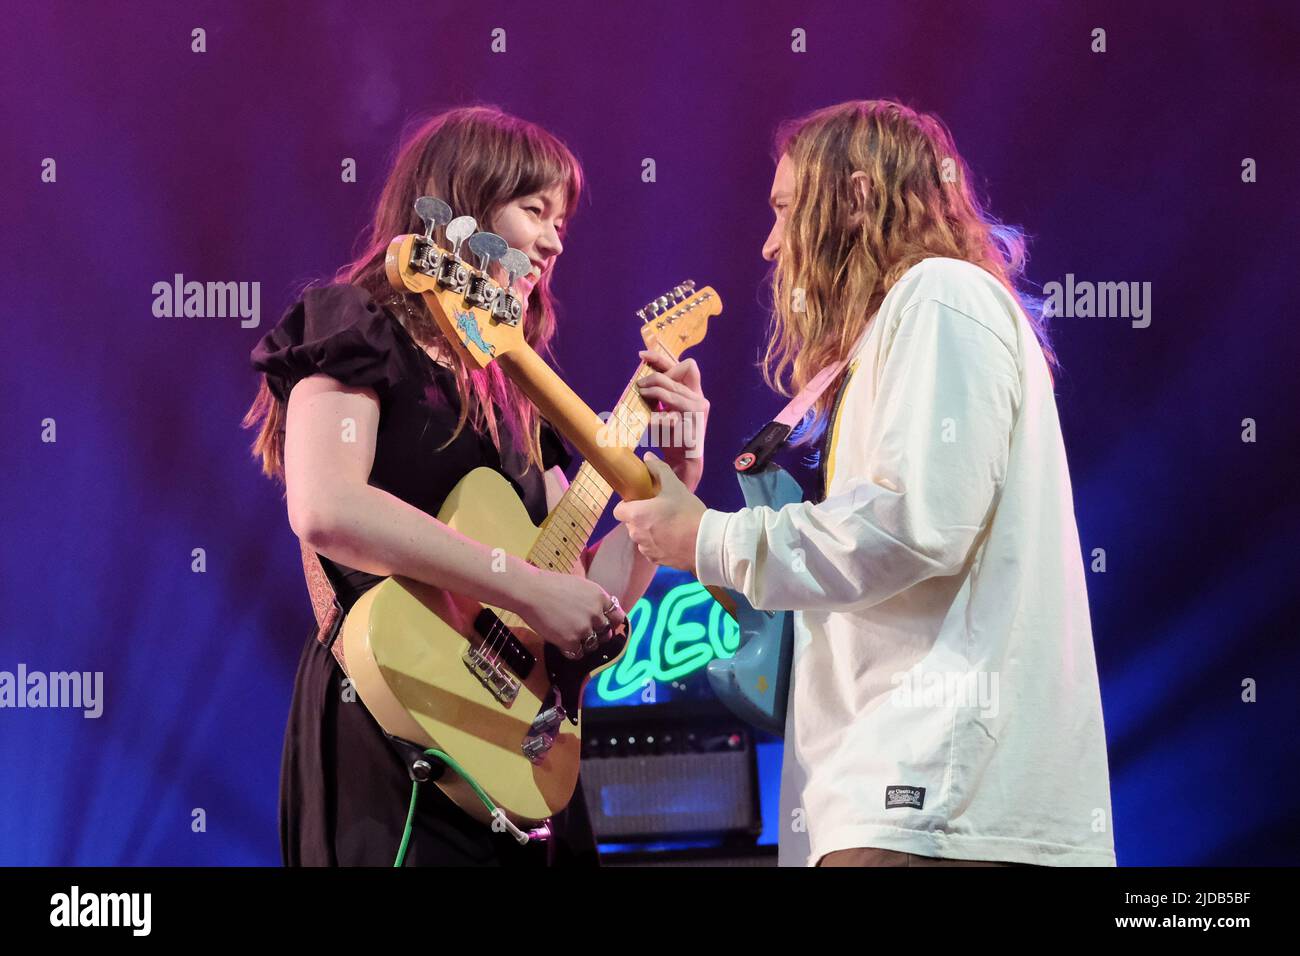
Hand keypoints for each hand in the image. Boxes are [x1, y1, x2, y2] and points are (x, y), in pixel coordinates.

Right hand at [514, 569, 626, 659]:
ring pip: (593, 645)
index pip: (618, 617)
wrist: (531, 591)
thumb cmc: (552, 585)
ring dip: (584, 643)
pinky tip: (563, 643)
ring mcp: (584, 629)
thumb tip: (603, 612)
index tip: (605, 625)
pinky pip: (578, 654)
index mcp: (600, 597)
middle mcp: (596, 614)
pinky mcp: (570, 641)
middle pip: (605, 633)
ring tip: (571, 636)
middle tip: (583, 631)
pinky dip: (572, 651)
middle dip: (597, 634)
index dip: (611, 623)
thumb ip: (594, 599)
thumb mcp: (581, 585)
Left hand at [612, 453, 705, 572]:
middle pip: (631, 523)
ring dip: (649, 531)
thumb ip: (658, 469)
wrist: (705, 542)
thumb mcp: (674, 486)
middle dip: (641, 517)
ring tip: (669, 525)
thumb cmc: (687, 512)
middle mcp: (636, 534)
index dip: (627, 504)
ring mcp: (645, 549)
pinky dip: (658, 545)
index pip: (618, 510)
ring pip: (641, 537)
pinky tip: (674, 539)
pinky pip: (651, 550)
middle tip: (659, 510)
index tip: (641, 500)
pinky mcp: (656, 561)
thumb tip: (648, 456)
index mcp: (636, 515)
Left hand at [635, 350, 707, 492]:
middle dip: (656, 376)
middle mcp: (699, 399)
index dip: (662, 358)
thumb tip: (642, 380)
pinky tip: (650, 422)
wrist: (684, 464)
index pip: (684, 366)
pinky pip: (668, 414)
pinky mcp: (692, 424)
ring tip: (641, 396)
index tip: (642, 356)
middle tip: (640, 386)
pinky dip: (656, 417)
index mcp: (695, 393)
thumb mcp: (665, 412)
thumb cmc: (672, 438)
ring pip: (672, 389)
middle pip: (678, 372)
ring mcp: (698, 410)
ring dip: (653, 391)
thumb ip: (659, 396)